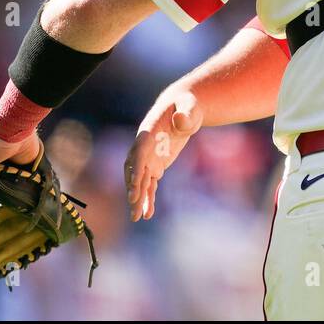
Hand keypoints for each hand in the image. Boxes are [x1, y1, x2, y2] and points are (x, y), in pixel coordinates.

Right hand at [126, 87, 203, 221]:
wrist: (183, 109)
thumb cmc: (187, 105)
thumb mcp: (190, 107)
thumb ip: (185, 114)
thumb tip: (181, 120)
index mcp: (148, 132)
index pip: (139, 152)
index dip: (137, 167)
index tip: (136, 183)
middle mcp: (143, 147)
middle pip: (135, 170)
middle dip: (133, 187)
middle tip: (133, 203)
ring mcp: (148, 158)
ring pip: (140, 181)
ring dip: (138, 198)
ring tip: (138, 217)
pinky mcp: (155, 166)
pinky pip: (150, 185)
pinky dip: (148, 199)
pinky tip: (147, 214)